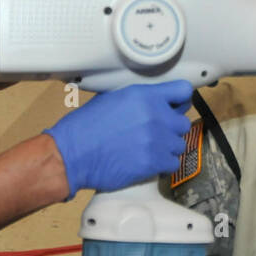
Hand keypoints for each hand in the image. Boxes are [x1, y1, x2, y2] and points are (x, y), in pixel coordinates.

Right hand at [44, 80, 193, 197]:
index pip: (183, 90)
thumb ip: (137, 98)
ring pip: (179, 144)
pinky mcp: (153, 162)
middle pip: (183, 122)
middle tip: (157, 133)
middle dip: (171, 128)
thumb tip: (151, 100)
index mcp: (144, 96)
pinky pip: (172, 163)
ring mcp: (156, 140)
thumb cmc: (85, 127)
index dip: (180, 100)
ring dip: (167, 148)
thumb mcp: (110, 98)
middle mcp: (155, 116)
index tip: (176, 107)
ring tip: (150, 149)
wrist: (72, 154)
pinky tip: (150, 162)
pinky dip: (163, 165)